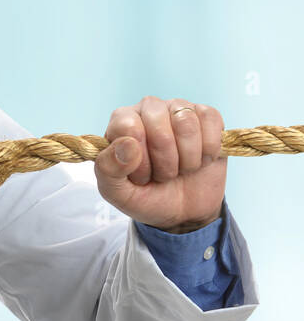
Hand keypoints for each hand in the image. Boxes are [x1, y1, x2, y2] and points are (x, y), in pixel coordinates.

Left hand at [94, 97, 226, 232]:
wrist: (182, 211)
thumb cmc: (144, 195)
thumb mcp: (116, 192)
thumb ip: (109, 168)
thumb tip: (127, 145)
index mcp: (121, 122)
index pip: (128, 126)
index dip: (139, 158)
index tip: (142, 176)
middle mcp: (148, 109)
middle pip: (158, 124)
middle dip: (165, 160)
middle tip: (163, 175)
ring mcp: (178, 109)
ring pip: (186, 123)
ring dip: (187, 158)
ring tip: (181, 168)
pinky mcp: (206, 115)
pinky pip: (211, 121)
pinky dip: (208, 150)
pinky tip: (200, 160)